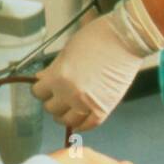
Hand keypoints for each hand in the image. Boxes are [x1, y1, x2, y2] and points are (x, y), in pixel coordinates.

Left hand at [31, 11, 144, 130]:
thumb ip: (53, 69)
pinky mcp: (104, 109)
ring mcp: (87, 104)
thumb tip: (40, 79)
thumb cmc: (97, 38)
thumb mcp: (68, 50)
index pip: (38, 93)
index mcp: (58, 77)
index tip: (45, 88)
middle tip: (59, 96)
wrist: (126, 40)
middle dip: (53, 101)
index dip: (41, 89)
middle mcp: (70, 93)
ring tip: (67, 109)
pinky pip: (88, 125)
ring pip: (67, 121)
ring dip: (64, 115)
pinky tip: (79, 122)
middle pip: (51, 108)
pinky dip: (81, 126)